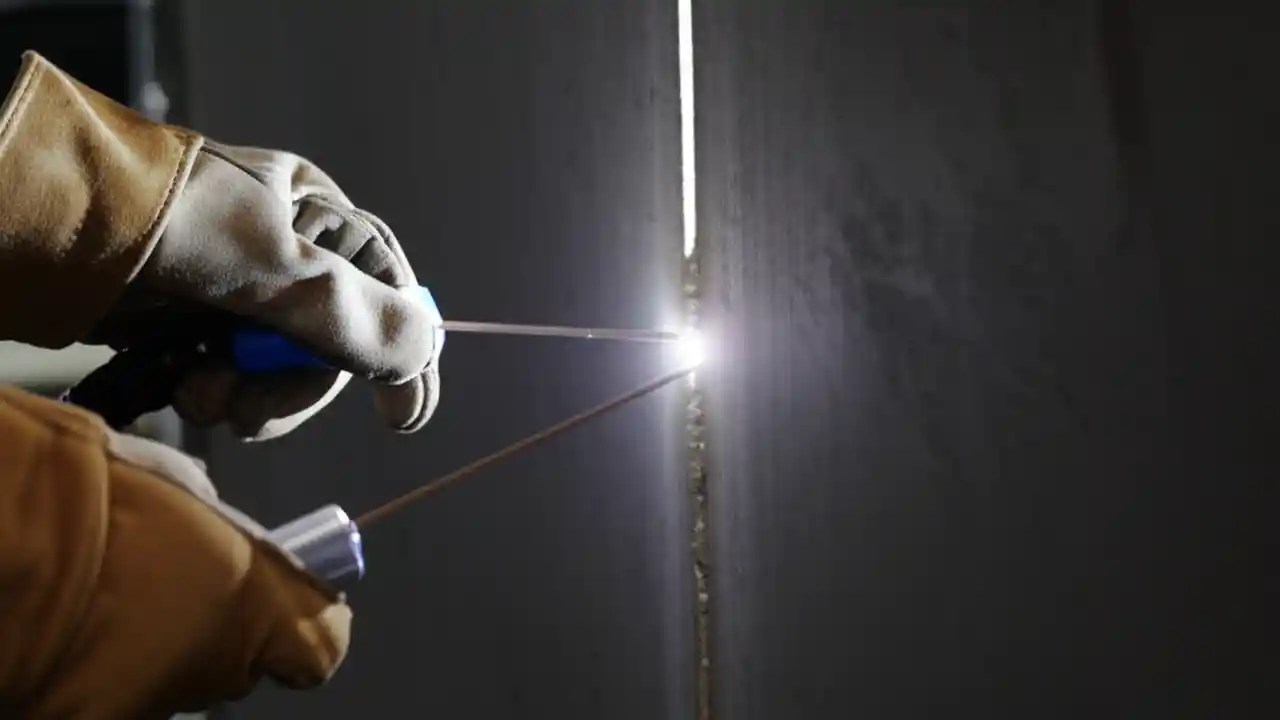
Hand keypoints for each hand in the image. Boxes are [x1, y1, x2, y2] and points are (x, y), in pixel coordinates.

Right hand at [22, 429, 350, 717]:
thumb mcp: (183, 490)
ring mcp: (159, 700)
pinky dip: (101, 682)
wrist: (14, 528)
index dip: (308, 629)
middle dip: (218, 636)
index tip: (293, 610)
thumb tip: (211, 525)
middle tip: (171, 594)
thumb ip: (219, 524)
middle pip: (240, 667)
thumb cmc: (103, 492)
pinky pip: (118, 703)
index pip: (320, 649)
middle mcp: (220, 666)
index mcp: (260, 608)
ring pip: (178, 685)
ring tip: (109, 609)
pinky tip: (74, 642)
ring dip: (158, 657)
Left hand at [89, 142, 441, 439]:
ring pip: (278, 370)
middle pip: (330, 345)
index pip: (384, 288)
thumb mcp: (276, 268)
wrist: (41, 229)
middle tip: (254, 416)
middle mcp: (282, 252)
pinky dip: (214, 394)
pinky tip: (185, 388)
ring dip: (248, 398)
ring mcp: (235, 290)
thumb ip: (357, 316)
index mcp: (314, 215)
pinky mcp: (189, 322)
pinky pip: (231, 376)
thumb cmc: (167, 225)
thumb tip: (423, 353)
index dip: (401, 353)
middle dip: (294, 390)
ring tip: (202, 394)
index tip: (403, 418)